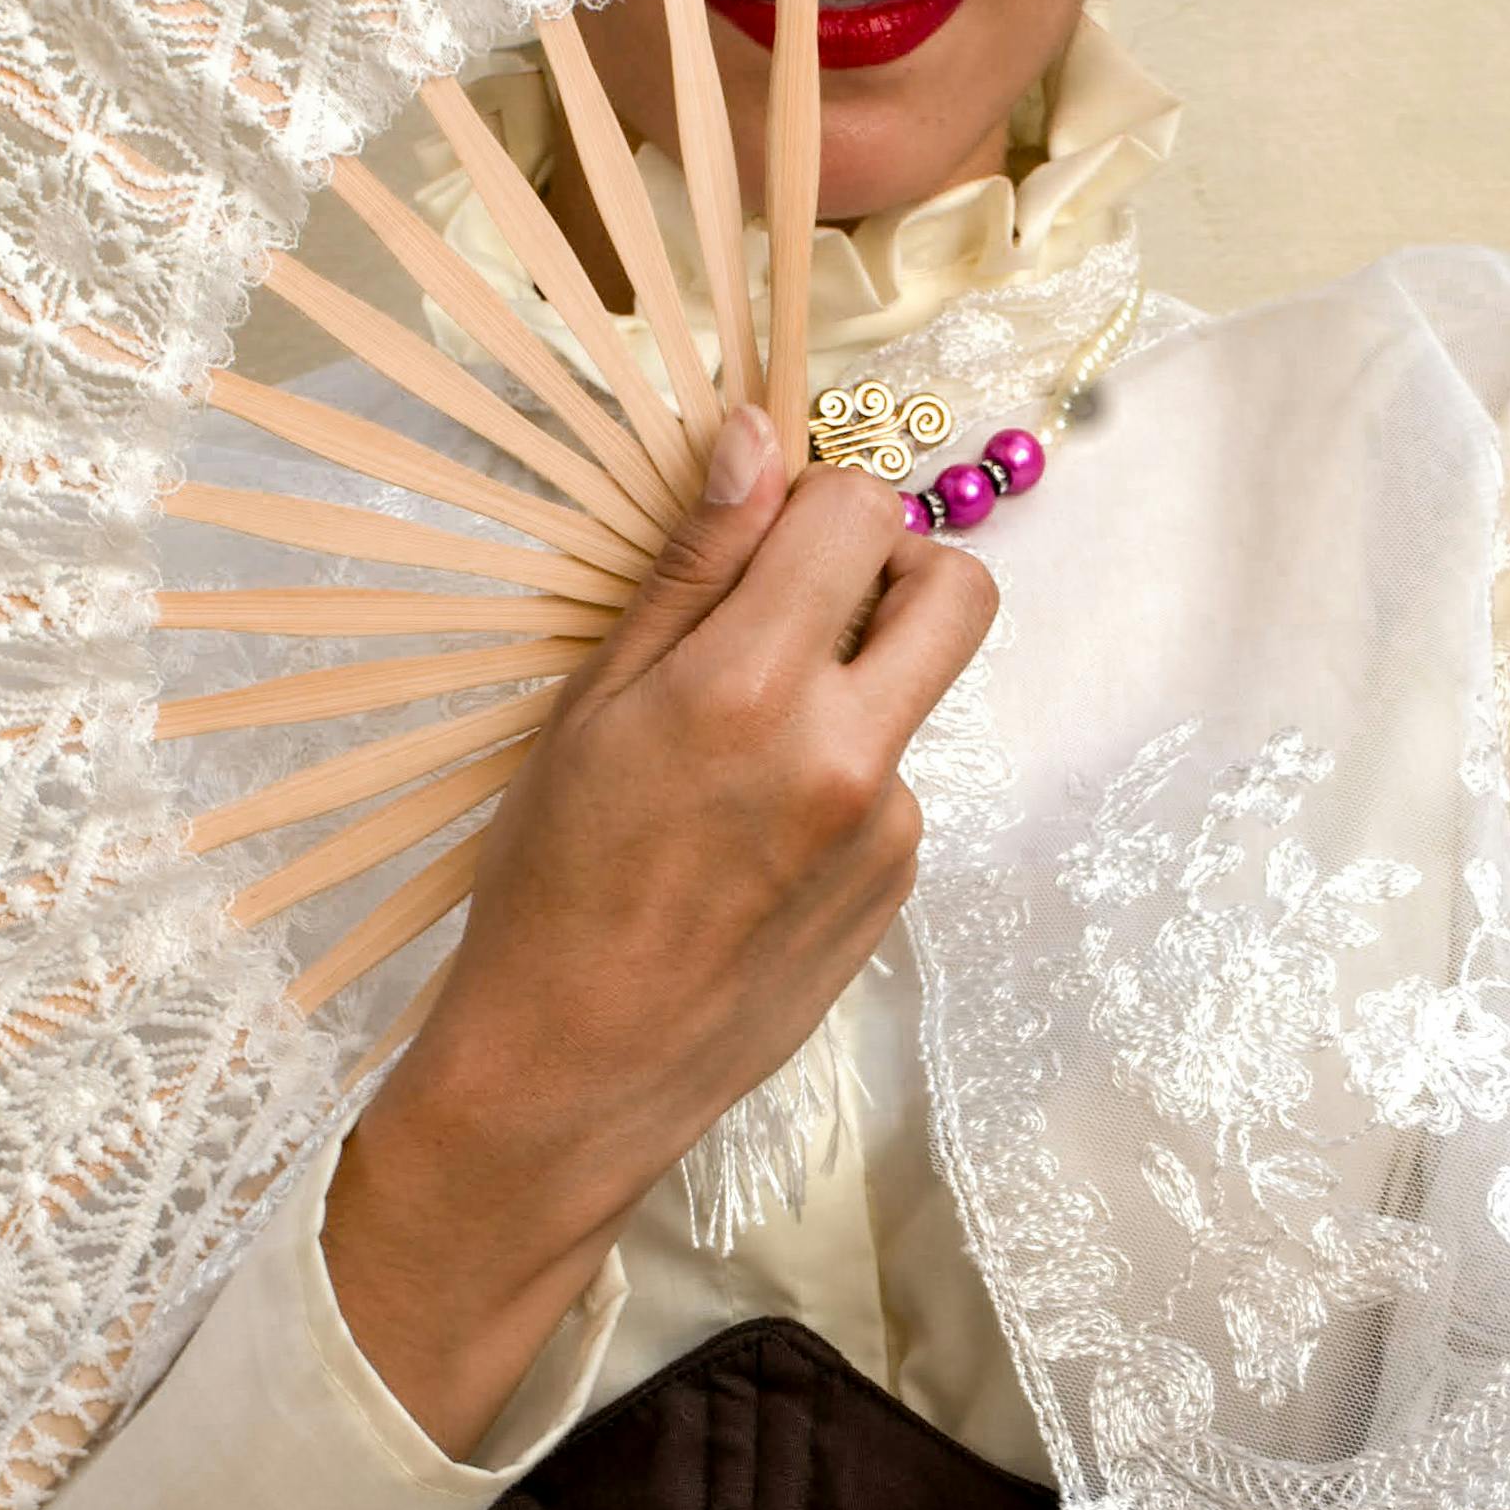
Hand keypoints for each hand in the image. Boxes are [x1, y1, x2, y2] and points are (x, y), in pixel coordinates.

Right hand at [326, 406, 994, 1449]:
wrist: (573, 1071)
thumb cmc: (549, 880)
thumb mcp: (592, 702)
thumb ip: (693, 567)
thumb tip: (757, 438)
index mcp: (755, 688)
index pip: (863, 511)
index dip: (814, 501)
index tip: (763, 536)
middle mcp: (848, 752)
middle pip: (959, 590)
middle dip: (897, 568)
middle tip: (805, 605)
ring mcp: (889, 828)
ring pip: (911, 695)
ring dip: (848, 689)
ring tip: (727, 768)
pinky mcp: (897, 887)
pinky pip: (888, 784)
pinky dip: (834, 781)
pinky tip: (744, 840)